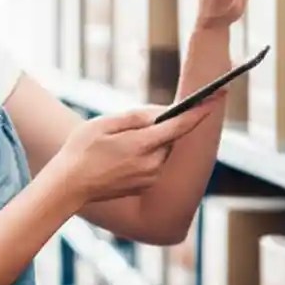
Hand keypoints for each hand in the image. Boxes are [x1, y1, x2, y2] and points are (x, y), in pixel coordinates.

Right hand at [52, 93, 223, 204]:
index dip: (199, 111)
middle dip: (161, 126)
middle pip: (170, 137)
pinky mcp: (145, 186)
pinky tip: (120, 155)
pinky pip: (154, 163)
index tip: (215, 98)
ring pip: (162, 150)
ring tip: (119, 143)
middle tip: (132, 124)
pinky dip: (145, 154)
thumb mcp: (105, 124)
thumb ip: (136, 117)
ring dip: (151, 141)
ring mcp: (149, 178)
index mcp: (142, 146)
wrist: (69, 186)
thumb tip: (161, 112)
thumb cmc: (82, 150)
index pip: (180, 125)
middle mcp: (152, 164)